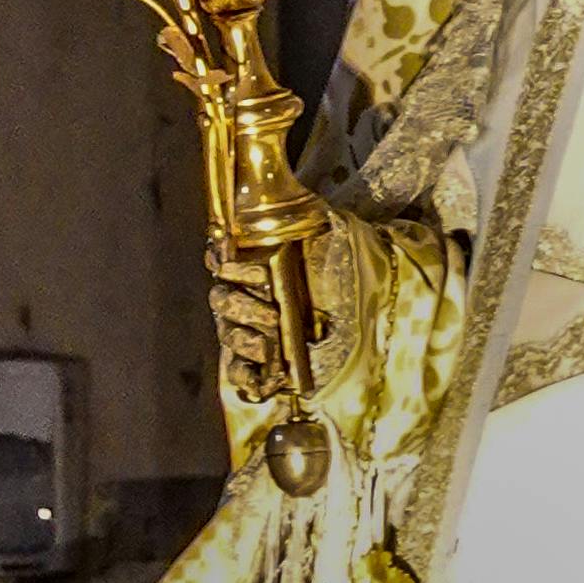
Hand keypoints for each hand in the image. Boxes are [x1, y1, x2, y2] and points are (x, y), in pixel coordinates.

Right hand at [210, 221, 360, 403]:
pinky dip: (249, 376)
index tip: (241, 259)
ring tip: (268, 341)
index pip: (219, 259)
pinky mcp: (260, 363)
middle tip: (270, 311)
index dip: (223, 260)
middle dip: (241, 305)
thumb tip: (308, 207)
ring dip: (245, 338)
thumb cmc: (340, 267)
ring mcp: (248, 330)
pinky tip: (267, 375)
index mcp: (250, 263)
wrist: (364, 307)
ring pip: (228, 334)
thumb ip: (312, 220)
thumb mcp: (329, 234)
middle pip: (222, 300)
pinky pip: (241, 372)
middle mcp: (244, 296)